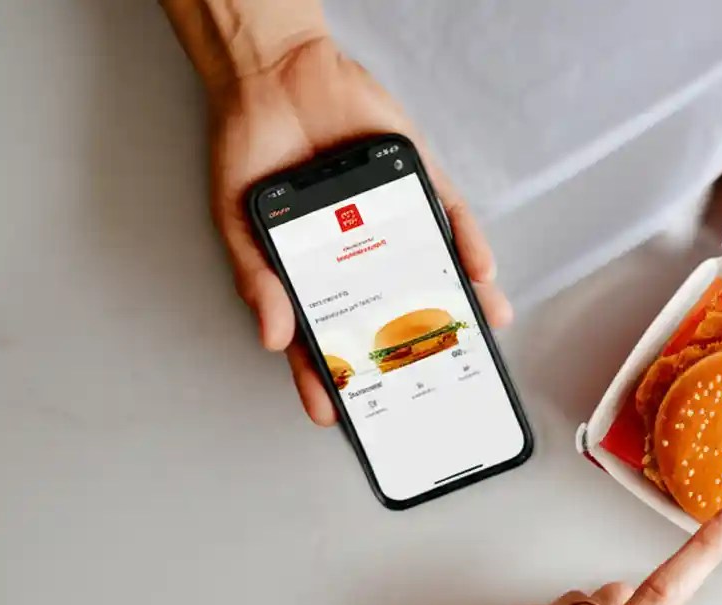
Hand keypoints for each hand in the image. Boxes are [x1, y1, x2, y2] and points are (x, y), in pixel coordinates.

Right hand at [207, 37, 510, 424]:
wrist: (278, 73)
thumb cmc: (252, 146)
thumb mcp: (240, 219)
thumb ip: (259, 276)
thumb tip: (274, 337)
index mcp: (313, 270)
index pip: (327, 335)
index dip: (330, 377)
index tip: (337, 414)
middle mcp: (362, 254)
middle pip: (391, 312)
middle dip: (410, 351)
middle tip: (430, 388)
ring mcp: (395, 221)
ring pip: (434, 273)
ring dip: (458, 305)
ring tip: (476, 339)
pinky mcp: (420, 184)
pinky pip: (454, 220)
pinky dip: (469, 247)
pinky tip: (481, 274)